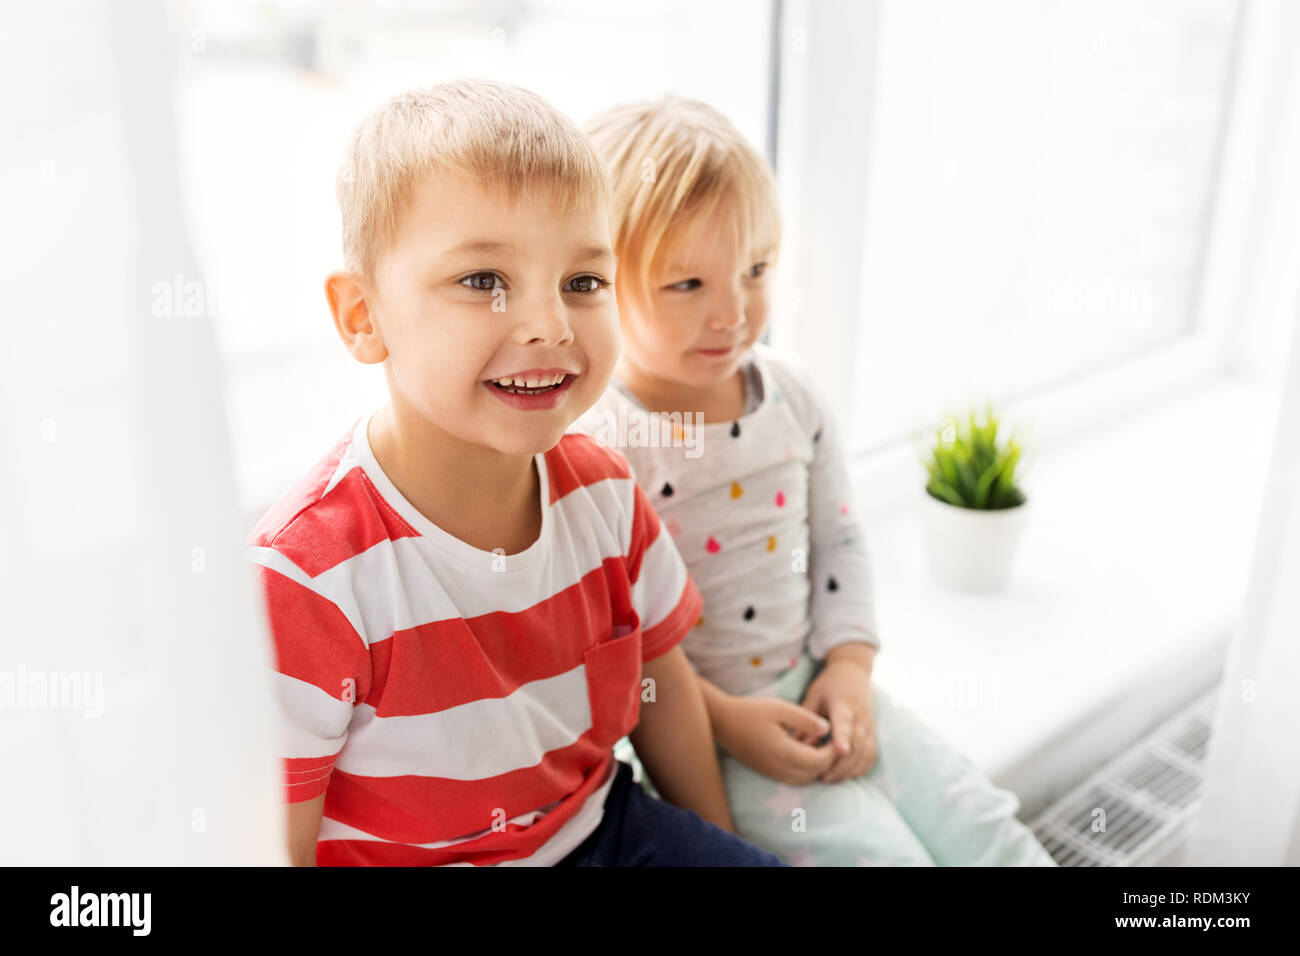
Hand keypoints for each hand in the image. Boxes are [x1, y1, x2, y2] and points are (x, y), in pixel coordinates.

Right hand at [715, 693, 838, 786]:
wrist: (722, 722)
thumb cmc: (751, 711)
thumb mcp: (780, 708)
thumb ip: (806, 720)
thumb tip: (827, 730)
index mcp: (784, 752)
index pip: (818, 762)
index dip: (831, 752)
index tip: (834, 736)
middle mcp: (778, 768)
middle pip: (814, 774)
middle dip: (827, 761)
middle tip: (831, 743)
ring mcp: (772, 773)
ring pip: (804, 780)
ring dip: (816, 768)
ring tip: (819, 748)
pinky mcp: (767, 772)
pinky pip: (793, 779)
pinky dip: (804, 770)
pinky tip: (804, 753)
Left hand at [799, 658, 877, 782]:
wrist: (853, 672)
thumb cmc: (828, 685)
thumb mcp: (813, 696)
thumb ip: (807, 721)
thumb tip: (799, 746)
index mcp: (843, 704)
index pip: (845, 722)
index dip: (843, 737)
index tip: (840, 751)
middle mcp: (860, 716)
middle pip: (857, 744)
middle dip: (841, 764)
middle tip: (823, 778)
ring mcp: (869, 725)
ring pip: (866, 753)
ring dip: (850, 769)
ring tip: (830, 779)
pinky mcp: (873, 732)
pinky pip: (872, 754)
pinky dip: (861, 768)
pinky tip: (847, 775)